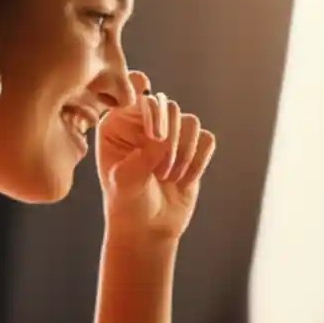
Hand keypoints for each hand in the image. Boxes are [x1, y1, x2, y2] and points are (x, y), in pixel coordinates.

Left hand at [97, 71, 216, 239]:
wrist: (148, 228)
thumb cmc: (127, 204)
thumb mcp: (125, 181)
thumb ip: (143, 155)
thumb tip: (164, 136)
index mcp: (117, 122)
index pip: (136, 94)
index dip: (149, 106)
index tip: (155, 131)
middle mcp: (144, 121)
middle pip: (169, 106)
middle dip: (170, 142)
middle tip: (161, 171)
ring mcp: (170, 133)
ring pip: (191, 123)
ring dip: (185, 154)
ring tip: (170, 178)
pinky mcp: (192, 147)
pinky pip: (206, 140)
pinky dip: (199, 162)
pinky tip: (184, 180)